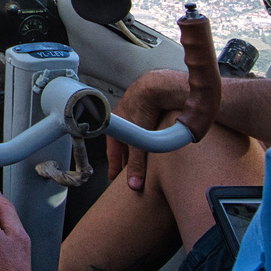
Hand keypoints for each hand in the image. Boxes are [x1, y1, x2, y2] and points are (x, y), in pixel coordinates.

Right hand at [106, 68, 187, 190]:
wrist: (157, 86)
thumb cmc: (142, 106)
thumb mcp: (139, 140)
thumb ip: (137, 163)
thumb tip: (134, 184)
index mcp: (116, 125)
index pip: (113, 150)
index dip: (115, 164)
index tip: (114, 176)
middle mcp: (125, 117)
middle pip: (124, 142)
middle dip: (126, 156)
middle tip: (129, 170)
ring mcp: (138, 110)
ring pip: (135, 133)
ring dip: (138, 144)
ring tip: (143, 155)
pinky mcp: (151, 105)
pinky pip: (147, 124)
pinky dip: (149, 134)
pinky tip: (156, 138)